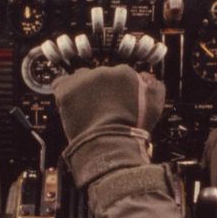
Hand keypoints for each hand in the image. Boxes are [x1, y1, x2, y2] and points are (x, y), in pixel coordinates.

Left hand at [52, 65, 165, 187]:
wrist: (109, 146)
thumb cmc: (132, 130)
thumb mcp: (156, 106)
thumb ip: (155, 86)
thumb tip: (146, 78)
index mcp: (124, 72)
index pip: (118, 74)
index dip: (117, 89)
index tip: (116, 101)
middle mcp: (103, 71)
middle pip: (99, 75)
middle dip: (100, 89)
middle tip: (102, 108)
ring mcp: (83, 80)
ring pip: (80, 78)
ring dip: (83, 89)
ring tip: (87, 108)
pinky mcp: (66, 91)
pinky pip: (60, 84)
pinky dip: (65, 92)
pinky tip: (71, 104)